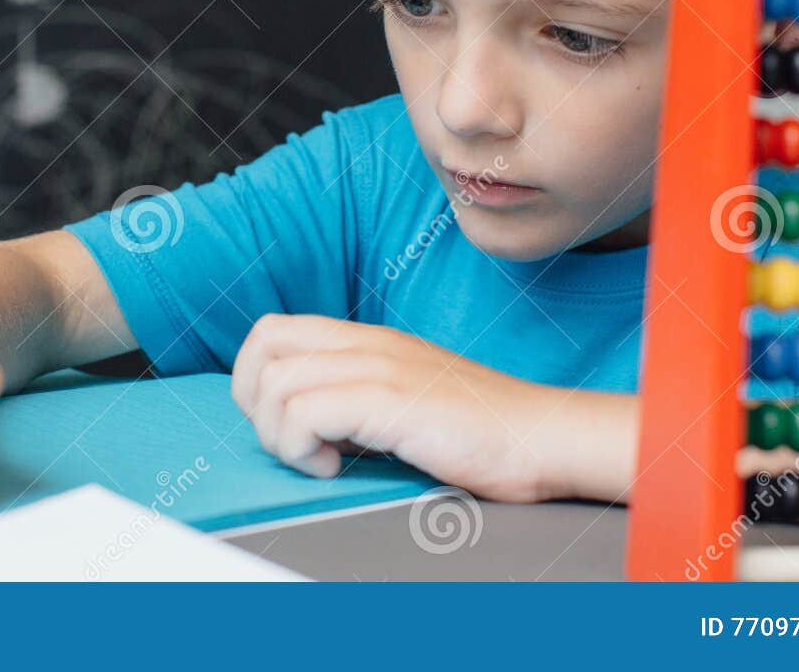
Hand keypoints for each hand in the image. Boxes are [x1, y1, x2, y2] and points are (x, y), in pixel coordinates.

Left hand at [231, 314, 560, 501]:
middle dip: (255, 402)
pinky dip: (304, 449)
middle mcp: (367, 344)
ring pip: (276, 384)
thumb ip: (359, 400)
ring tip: (324, 461)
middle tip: (293, 442)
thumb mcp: (408, 401)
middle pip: (262, 343)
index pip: (274, 331)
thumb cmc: (484, 433)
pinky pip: (305, 413)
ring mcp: (379, 368)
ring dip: (282, 436)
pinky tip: (338, 468)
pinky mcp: (390, 400)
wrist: (542, 439)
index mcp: (369, 340)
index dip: (257, 380)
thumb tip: (306, 427)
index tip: (288, 427)